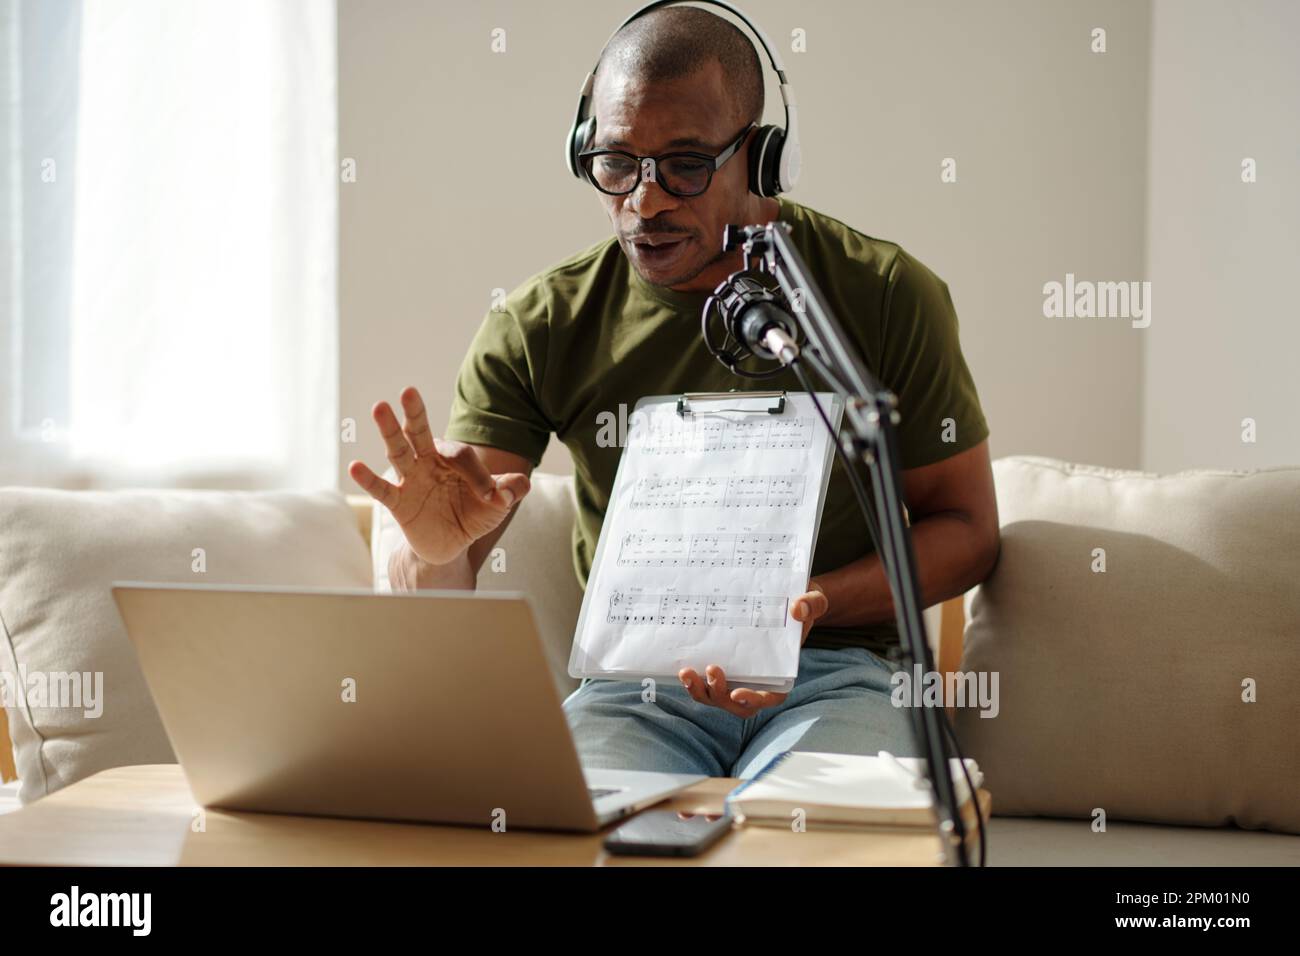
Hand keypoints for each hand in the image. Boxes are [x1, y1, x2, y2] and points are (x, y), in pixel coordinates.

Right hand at [347, 386, 529, 565]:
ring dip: (389, 431)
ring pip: (398, 452)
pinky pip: (381, 490)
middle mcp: (427, 462)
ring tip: (379, 408)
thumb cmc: (473, 515)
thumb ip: (511, 490)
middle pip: (419, 432)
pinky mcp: (398, 503)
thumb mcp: (497, 503)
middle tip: (408, 391)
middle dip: (415, 413)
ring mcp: (410, 480)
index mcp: (450, 458)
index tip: (494, 498)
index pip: (461, 455)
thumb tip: (518, 486)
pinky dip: (368, 479)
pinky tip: (354, 466)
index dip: (479, 476)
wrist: (451, 545)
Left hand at [677, 582, 828, 716]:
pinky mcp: (720, 666)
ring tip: (687, 672)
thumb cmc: (801, 605)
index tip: (738, 694)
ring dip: (699, 691)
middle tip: (711, 670)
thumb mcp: (813, 600)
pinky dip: (694, 679)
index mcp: (781, 674)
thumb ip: (812, 604)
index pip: (769, 698)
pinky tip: (682, 665)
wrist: (786, 597)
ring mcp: (736, 677)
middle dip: (719, 694)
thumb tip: (797, 609)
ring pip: (715, 697)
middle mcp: (757, 681)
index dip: (753, 700)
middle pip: (736, 704)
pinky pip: (705, 682)